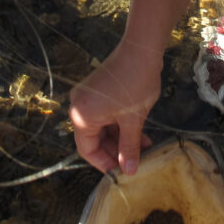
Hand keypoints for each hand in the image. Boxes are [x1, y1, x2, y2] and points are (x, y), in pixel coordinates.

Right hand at [69, 39, 159, 174]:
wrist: (141, 50)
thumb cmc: (135, 84)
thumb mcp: (133, 120)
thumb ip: (129, 147)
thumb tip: (129, 171)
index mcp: (81, 116)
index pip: (87, 150)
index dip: (104, 163)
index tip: (122, 172)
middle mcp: (79, 107)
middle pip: (94, 139)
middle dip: (116, 151)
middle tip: (136, 161)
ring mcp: (88, 98)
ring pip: (103, 128)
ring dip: (122, 139)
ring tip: (144, 148)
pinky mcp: (98, 91)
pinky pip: (106, 116)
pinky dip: (121, 126)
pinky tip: (140, 134)